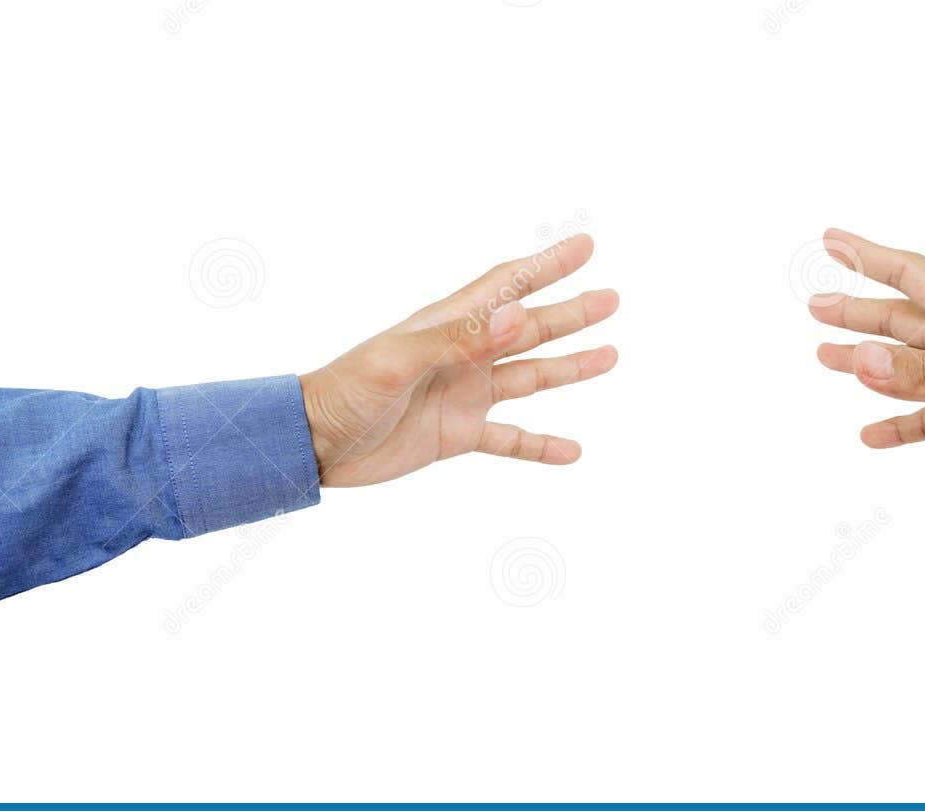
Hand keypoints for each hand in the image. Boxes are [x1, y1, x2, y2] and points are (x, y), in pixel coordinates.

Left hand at [299, 234, 617, 486]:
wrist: (312, 442)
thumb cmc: (345, 391)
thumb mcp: (398, 360)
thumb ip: (459, 339)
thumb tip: (518, 318)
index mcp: (448, 325)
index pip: (508, 286)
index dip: (546, 265)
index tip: (585, 246)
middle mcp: (463, 355)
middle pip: (529, 328)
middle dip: (570, 313)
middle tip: (612, 299)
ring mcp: (463, 394)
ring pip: (530, 378)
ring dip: (568, 369)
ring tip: (609, 357)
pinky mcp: (457, 434)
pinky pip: (511, 438)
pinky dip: (541, 445)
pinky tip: (572, 451)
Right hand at [810, 228, 924, 483]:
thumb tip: (860, 359)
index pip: (911, 275)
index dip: (869, 255)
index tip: (831, 239)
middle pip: (901, 319)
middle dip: (858, 310)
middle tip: (814, 307)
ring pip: (908, 366)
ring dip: (868, 362)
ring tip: (826, 358)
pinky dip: (899, 424)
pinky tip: (871, 436)